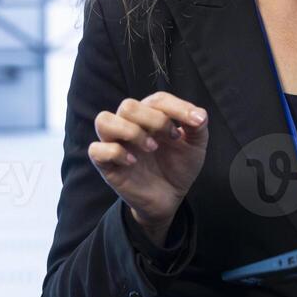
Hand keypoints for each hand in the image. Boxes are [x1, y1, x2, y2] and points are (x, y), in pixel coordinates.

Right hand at [89, 92, 209, 243]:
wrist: (171, 197)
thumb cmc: (179, 167)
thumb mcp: (195, 145)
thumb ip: (198, 126)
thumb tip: (199, 115)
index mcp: (150, 116)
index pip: (157, 99)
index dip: (177, 108)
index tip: (195, 123)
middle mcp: (130, 125)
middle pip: (128, 105)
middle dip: (153, 119)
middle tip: (171, 138)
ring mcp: (116, 143)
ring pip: (104, 120)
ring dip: (130, 131)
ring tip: (151, 147)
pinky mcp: (106, 164)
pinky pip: (96, 150)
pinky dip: (115, 152)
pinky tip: (133, 162)